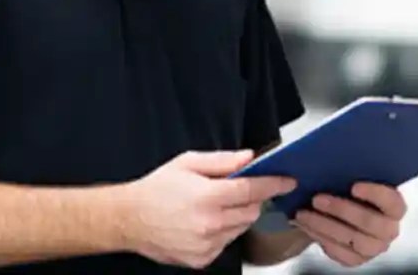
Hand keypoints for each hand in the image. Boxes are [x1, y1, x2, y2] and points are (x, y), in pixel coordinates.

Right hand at [121, 150, 295, 268]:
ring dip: (237, 216)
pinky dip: (224, 231)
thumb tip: (248, 158)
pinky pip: (227, 243)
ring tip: (213, 206)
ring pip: (241, 228)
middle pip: (251, 211)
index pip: (252, 190)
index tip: (288, 180)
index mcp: (207, 197)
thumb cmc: (157, 189)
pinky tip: (204, 222)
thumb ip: (222, 161)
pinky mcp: (202, 259)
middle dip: (251, 199)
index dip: (273, 184)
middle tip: (235, 191)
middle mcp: (209, 224)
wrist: (129, 219)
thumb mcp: (188, 163)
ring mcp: (206, 245)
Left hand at [292, 183, 406, 266]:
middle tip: (317, 199)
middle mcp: (389, 230)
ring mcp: (373, 248)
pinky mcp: (356, 259)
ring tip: (304, 213)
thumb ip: (353, 172)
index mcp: (394, 207)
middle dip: (341, 210)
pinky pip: (339, 253)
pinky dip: (320, 238)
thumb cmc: (348, 191)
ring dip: (325, 225)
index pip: (392, 202)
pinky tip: (307, 225)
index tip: (353, 186)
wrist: (338, 213)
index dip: (375, 194)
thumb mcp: (354, 178)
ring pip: (352, 240)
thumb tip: (337, 155)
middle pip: (370, 223)